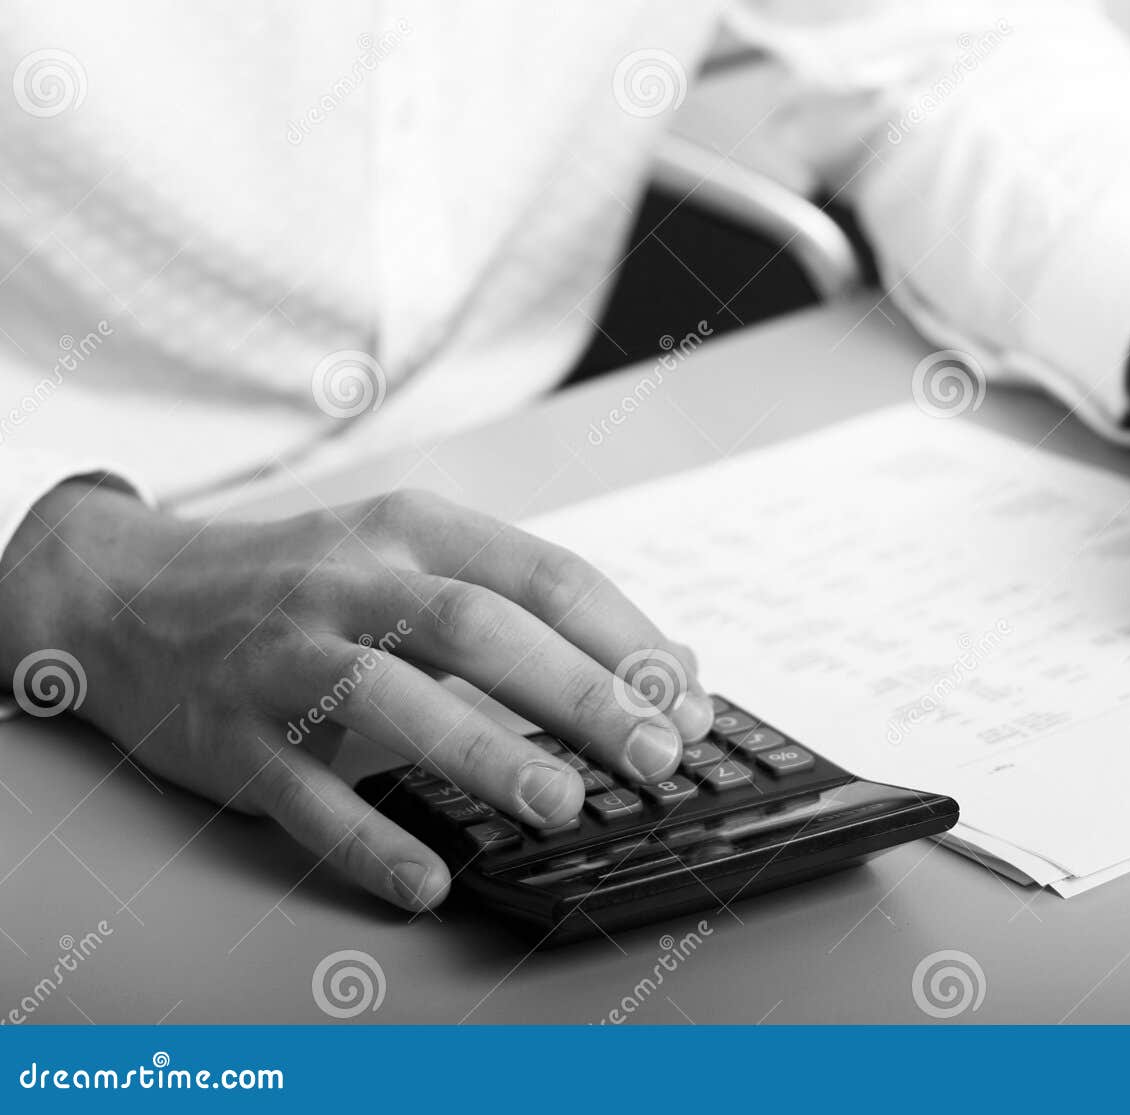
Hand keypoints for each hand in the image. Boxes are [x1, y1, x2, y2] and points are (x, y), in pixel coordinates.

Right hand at [0, 484, 712, 910]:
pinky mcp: (231, 740)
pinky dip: (370, 842)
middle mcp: (348, 582)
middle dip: (578, 693)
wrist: (129, 595)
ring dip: (484, 752)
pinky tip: (429, 879)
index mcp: (411, 531)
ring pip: (391, 698)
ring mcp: (282, 659)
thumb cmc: (302, 583)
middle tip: (653, 756)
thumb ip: (526, 604)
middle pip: (477, 629)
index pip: (544, 576)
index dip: (626, 642)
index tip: (687, 704)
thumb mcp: (408, 556)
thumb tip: (668, 666)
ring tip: (562, 802)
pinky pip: (304, 797)